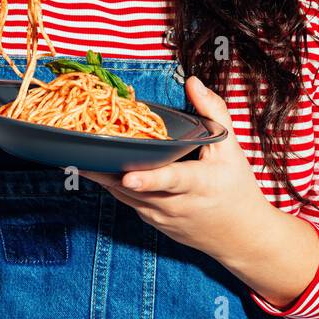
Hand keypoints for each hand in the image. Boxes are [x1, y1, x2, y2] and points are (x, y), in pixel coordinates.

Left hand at [81, 75, 276, 263]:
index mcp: (198, 183)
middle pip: (134, 188)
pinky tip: (98, 166)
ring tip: (77, 153)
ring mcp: (161, 216)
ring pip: (123, 195)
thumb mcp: (231, 148)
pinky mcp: (152, 222)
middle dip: (106, 170)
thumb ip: (212, 112)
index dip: (148, 179)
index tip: (128, 176)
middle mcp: (175, 204)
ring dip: (101, 175)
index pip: (171, 180)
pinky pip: (127, 200)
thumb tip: (192, 82)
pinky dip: (113, 184)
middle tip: (79, 149)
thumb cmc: (236, 187)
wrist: (242, 237)